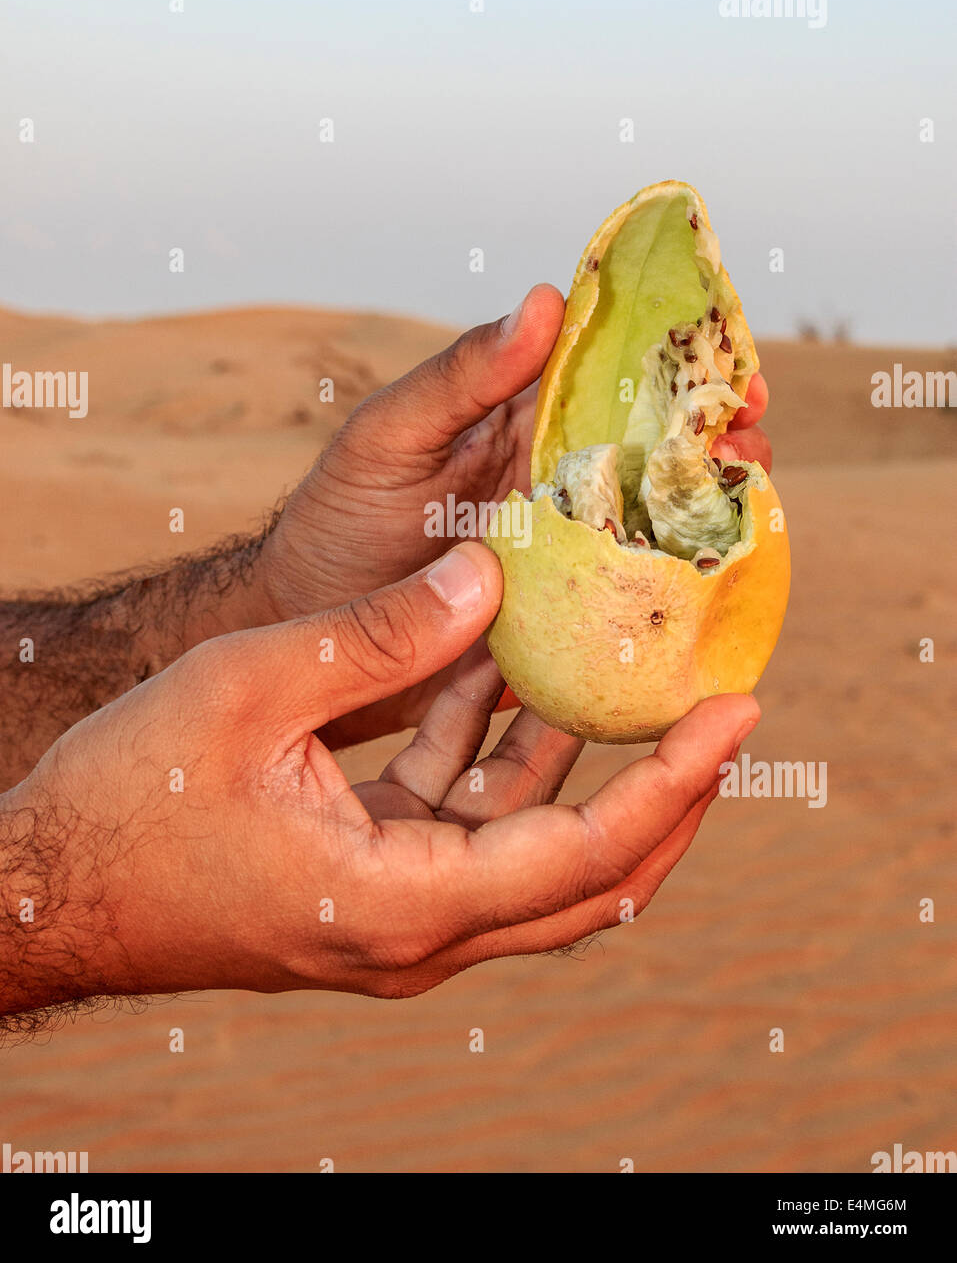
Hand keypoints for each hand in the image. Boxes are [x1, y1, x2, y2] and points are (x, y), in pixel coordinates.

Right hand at [0, 543, 757, 1018]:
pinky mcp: (368, 890)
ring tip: (611, 671)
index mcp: (404, 904)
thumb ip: (378, 636)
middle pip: (588, 878)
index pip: (586, 855)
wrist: (45, 890)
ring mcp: (395, 920)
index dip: (672, 783)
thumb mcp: (249, 691)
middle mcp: (418, 934)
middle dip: (662, 793)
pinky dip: (489, 758)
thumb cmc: (128, 802)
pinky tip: (491, 674)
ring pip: (530, 853)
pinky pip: (461, 828)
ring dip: (572, 766)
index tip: (735, 714)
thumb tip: (486, 576)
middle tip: (715, 711)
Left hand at [252, 287, 771, 743]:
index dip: (675, 362)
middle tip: (754, 435)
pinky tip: (719, 585)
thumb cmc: (337, 522)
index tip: (728, 359)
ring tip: (750, 499)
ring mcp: (563, 550)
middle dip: (713, 436)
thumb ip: (460, 376)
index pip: (610, 376)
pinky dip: (676, 589)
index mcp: (516, 422)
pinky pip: (631, 599)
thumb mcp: (389, 438)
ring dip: (708, 506)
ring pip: (656, 521)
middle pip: (652, 448)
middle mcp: (552, 481)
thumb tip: (544, 300)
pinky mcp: (562, 618)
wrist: (310, 631)